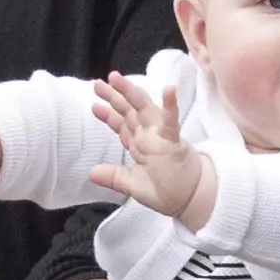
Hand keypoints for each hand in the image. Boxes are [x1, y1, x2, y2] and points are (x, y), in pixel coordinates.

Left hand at [90, 72, 214, 228]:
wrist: (189, 201)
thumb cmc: (166, 191)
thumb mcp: (132, 185)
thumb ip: (113, 177)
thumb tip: (91, 173)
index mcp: (138, 145)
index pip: (121, 125)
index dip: (108, 114)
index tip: (94, 105)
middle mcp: (148, 136)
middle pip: (128, 111)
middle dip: (114, 96)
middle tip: (98, 83)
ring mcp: (160, 136)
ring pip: (144, 109)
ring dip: (132, 93)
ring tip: (118, 79)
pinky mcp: (173, 141)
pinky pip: (171, 121)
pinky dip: (170, 106)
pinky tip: (169, 89)